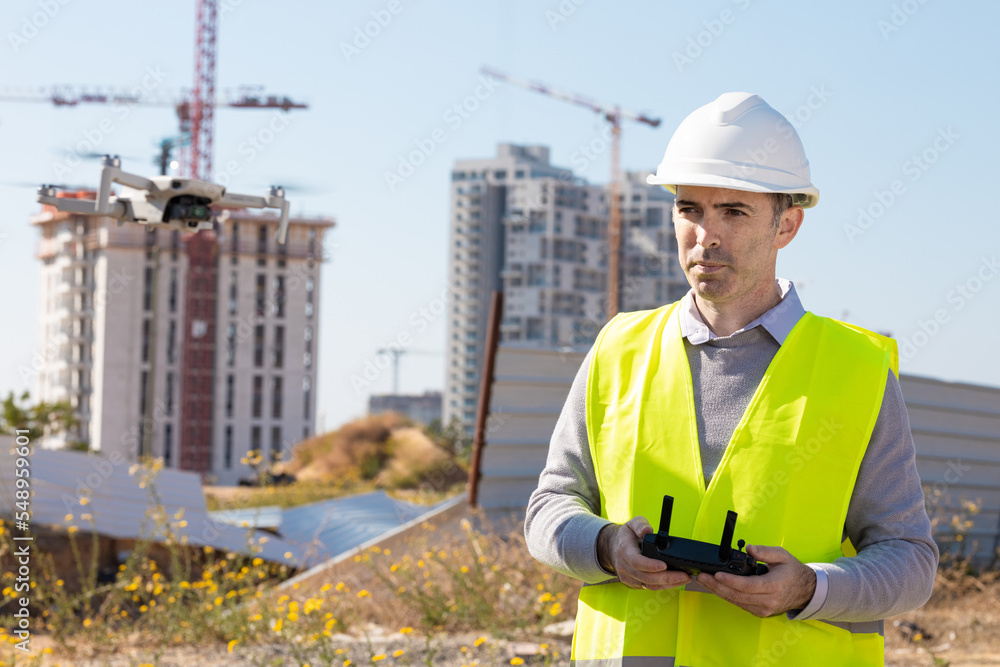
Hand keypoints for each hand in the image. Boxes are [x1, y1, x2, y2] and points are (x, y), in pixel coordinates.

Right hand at [597, 516, 690, 590]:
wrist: (613, 547)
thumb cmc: (626, 535)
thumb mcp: (631, 523)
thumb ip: (640, 524)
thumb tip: (647, 530)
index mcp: (624, 550)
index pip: (636, 561)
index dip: (650, 565)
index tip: (665, 565)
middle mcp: (624, 566)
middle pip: (646, 577)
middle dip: (666, 578)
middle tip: (684, 575)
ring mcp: (628, 576)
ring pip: (649, 585)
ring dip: (668, 584)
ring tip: (684, 579)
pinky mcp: (633, 583)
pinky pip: (649, 587)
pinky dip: (663, 586)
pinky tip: (675, 582)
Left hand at [696, 545, 816, 616]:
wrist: (806, 591)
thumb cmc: (792, 572)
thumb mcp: (782, 555)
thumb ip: (765, 551)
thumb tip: (749, 548)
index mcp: (774, 586)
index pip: (748, 586)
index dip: (730, 581)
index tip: (717, 574)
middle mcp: (768, 600)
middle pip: (738, 596)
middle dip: (717, 586)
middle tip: (702, 577)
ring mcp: (764, 609)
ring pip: (736, 601)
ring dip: (718, 591)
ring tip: (704, 581)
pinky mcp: (760, 612)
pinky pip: (740, 604)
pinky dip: (727, 596)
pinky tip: (717, 588)